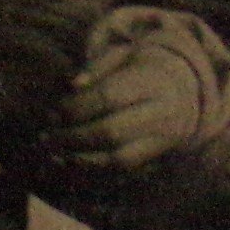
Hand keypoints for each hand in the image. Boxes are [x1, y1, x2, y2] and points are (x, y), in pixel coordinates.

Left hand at [45, 40, 205, 170]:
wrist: (182, 94)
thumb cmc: (141, 70)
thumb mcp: (123, 55)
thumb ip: (97, 66)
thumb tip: (73, 84)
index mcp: (152, 82)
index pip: (108, 97)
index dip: (76, 107)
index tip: (53, 113)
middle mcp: (162, 114)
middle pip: (112, 131)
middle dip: (73, 137)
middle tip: (46, 137)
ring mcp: (162, 141)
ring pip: (118, 159)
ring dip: (80, 159)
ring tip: (53, 153)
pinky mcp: (157, 160)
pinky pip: (122, 174)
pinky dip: (93, 172)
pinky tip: (70, 164)